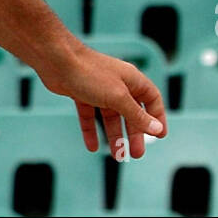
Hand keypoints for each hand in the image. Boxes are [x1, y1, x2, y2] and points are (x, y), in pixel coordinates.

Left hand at [39, 44, 167, 158]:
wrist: (57, 61)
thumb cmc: (90, 73)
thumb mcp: (118, 97)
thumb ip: (136, 115)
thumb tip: (156, 129)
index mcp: (132, 79)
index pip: (152, 99)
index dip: (157, 117)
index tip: (160, 136)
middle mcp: (117, 84)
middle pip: (131, 112)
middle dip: (134, 133)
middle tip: (137, 154)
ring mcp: (99, 89)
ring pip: (110, 116)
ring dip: (114, 136)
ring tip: (117, 156)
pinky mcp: (81, 94)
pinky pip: (90, 116)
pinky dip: (91, 131)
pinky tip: (91, 146)